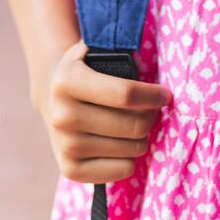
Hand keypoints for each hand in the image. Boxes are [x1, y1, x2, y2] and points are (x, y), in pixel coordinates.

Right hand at [38, 39, 172, 183]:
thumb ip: (118, 49)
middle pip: (133, 125)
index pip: (125, 94)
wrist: (53, 98)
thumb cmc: (87, 72)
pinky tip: (123, 143)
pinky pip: (123, 169)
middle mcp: (62, 115)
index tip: (165, 95)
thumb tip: (146, 58)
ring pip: (132, 149)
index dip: (153, 95)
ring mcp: (65, 145)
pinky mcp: (70, 170)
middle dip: (152, 116)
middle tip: (152, 110)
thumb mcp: (95, 51)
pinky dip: (131, 158)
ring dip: (142, 136)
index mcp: (68, 80)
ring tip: (135, 124)